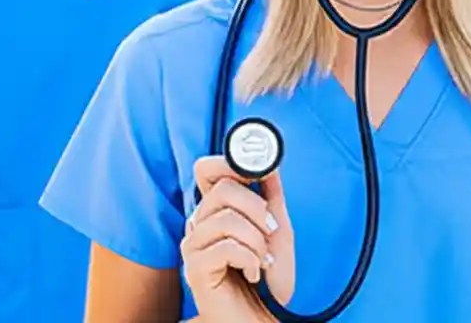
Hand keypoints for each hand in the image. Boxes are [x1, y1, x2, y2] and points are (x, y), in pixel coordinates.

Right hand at [181, 156, 294, 322]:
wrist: (266, 317)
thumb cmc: (268, 278)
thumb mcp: (277, 229)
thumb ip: (271, 195)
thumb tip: (270, 163)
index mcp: (214, 209)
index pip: (207, 169)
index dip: (231, 164)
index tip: (259, 178)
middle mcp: (198, 224)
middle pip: (223, 190)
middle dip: (258, 210)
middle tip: (271, 231)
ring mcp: (193, 247)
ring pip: (226, 219)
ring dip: (257, 240)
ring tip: (263, 259)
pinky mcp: (194, 270)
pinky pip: (226, 247)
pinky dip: (250, 259)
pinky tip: (253, 272)